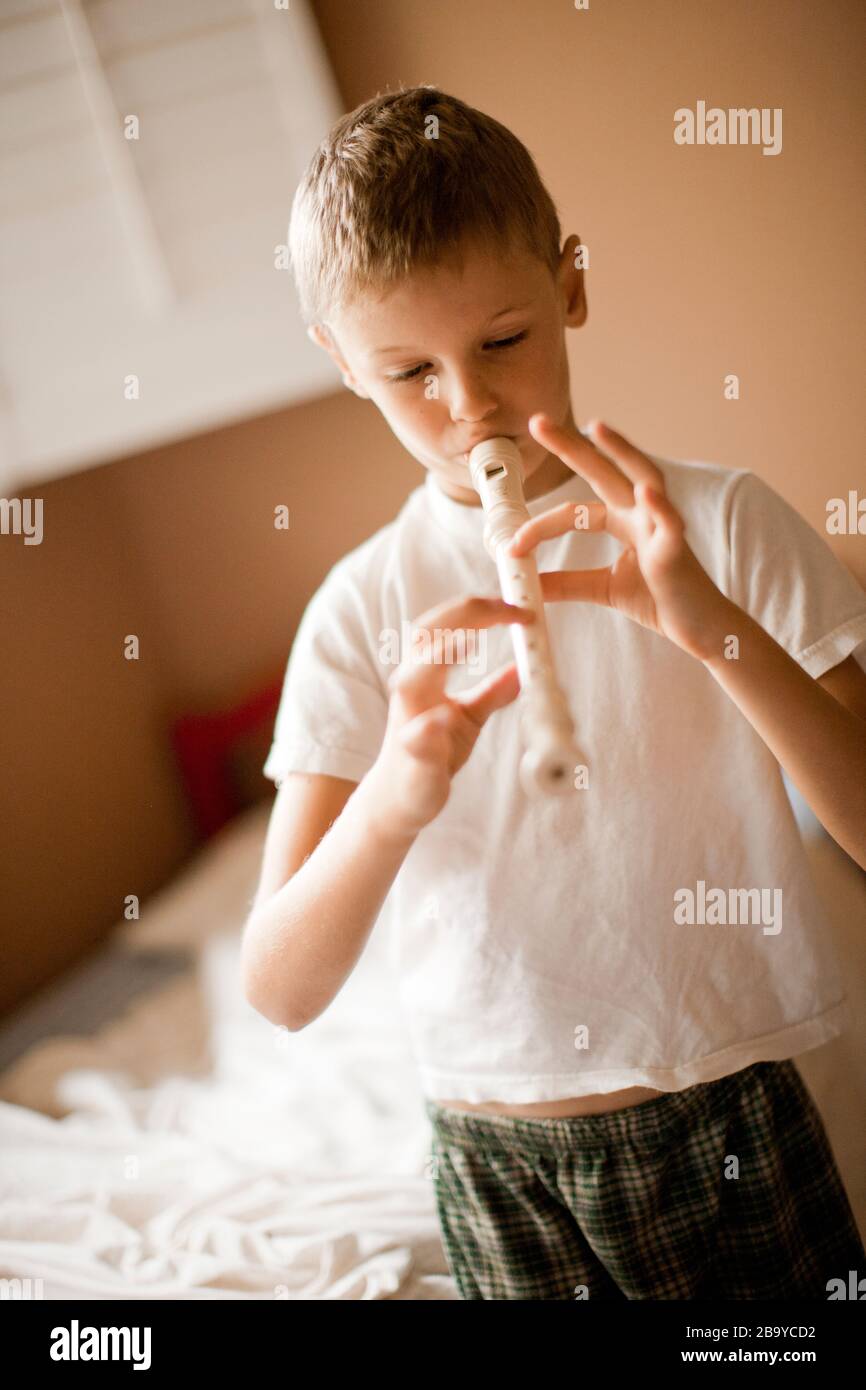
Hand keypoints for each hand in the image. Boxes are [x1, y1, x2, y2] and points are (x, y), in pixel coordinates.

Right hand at [372, 594, 535, 835]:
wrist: (402, 796)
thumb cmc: (433, 749)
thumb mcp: (470, 716)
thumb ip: (493, 692)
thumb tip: (523, 668)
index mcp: (425, 674)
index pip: (446, 626)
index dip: (482, 611)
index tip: (518, 610)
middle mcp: (411, 689)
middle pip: (425, 636)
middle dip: (462, 616)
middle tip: (505, 609)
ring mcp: (408, 721)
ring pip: (411, 680)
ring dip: (439, 656)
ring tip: (470, 641)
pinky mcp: (412, 756)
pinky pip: (417, 738)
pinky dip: (430, 726)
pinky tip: (446, 717)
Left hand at [508, 414, 732, 660]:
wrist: (699, 627)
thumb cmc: (661, 600)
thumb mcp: (603, 589)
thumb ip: (568, 583)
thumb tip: (530, 584)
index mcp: (625, 522)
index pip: (575, 511)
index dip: (539, 526)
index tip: (510, 546)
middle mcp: (643, 516)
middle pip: (605, 472)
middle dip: (572, 446)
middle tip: (537, 421)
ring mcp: (662, 528)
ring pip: (644, 480)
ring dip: (623, 452)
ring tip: (598, 428)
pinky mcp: (677, 552)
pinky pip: (670, 525)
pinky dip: (659, 507)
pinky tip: (645, 491)